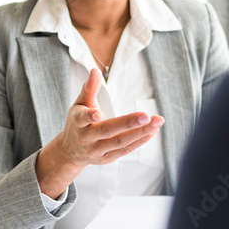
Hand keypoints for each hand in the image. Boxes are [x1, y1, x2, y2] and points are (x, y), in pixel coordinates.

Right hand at [36, 68, 164, 198]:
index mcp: (77, 122)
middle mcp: (86, 138)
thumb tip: (95, 70)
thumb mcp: (79, 104)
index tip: (98, 113)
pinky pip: (125, 150)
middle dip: (127, 123)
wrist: (71, 152)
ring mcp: (97, 150)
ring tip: (157, 121)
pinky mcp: (107, 158)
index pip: (82, 118)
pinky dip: (140, 141)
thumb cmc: (77, 123)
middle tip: (146, 116)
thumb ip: (89, 88)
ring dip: (140, 132)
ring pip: (120, 142)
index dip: (89, 116)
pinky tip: (152, 131)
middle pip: (107, 131)